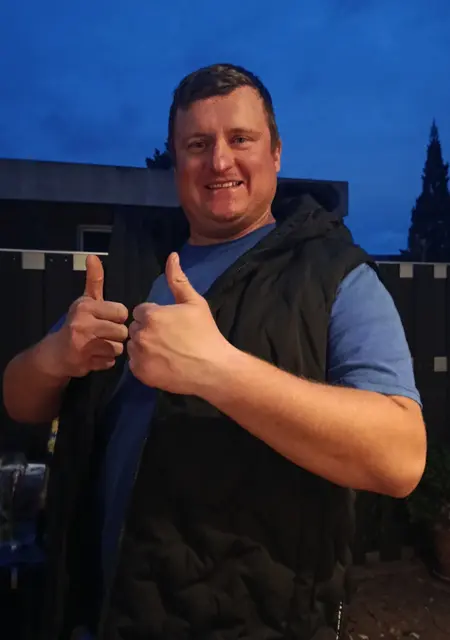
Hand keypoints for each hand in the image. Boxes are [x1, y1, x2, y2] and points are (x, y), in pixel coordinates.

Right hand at [53, 255, 128, 377]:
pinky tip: (96, 356)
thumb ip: (94, 280)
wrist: (55, 354)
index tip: (109, 319)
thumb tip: (93, 256)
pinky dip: (106, 361)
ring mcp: (83, 345)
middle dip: (117, 335)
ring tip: (101, 345)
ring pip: (118, 348)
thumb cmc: (76, 323)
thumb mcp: (85, 300)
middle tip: (106, 334)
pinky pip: (111, 362)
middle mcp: (83, 324)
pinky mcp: (85, 363)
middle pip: (122, 332)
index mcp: (86, 307)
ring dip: (113, 349)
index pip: (122, 312)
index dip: (118, 317)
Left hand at [127, 252, 231, 394]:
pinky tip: (162, 364)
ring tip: (165, 352)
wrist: (213, 369)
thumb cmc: (206, 333)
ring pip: (133, 346)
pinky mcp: (140, 373)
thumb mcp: (195, 303)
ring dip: (144, 346)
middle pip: (136, 328)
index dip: (154, 317)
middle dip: (148, 330)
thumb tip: (172, 256)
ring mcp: (139, 355)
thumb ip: (178, 280)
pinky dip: (145, 364)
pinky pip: (135, 364)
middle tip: (169, 339)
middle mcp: (141, 334)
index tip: (169, 325)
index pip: (140, 311)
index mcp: (151, 315)